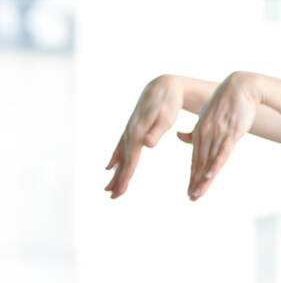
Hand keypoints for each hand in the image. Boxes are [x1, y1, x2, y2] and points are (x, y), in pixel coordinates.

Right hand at [104, 76, 184, 198]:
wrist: (163, 86)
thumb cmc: (168, 103)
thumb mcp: (166, 117)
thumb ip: (156, 131)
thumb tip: (147, 144)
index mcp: (138, 133)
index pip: (131, 159)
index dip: (126, 175)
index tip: (121, 191)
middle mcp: (130, 133)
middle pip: (124, 161)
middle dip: (118, 179)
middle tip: (113, 196)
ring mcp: (129, 131)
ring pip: (121, 156)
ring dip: (116, 173)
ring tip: (109, 188)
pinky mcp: (132, 129)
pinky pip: (121, 148)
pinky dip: (115, 159)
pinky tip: (110, 167)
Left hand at [179, 71, 260, 199]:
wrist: (240, 88)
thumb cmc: (225, 103)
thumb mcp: (207, 117)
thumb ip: (195, 130)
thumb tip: (180, 137)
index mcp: (200, 133)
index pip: (196, 159)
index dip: (193, 176)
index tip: (190, 190)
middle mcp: (206, 135)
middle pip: (200, 163)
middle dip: (195, 182)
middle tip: (191, 198)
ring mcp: (218, 134)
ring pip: (209, 161)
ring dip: (203, 180)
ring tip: (197, 194)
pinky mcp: (231, 133)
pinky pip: (222, 153)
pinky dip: (215, 165)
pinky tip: (209, 177)